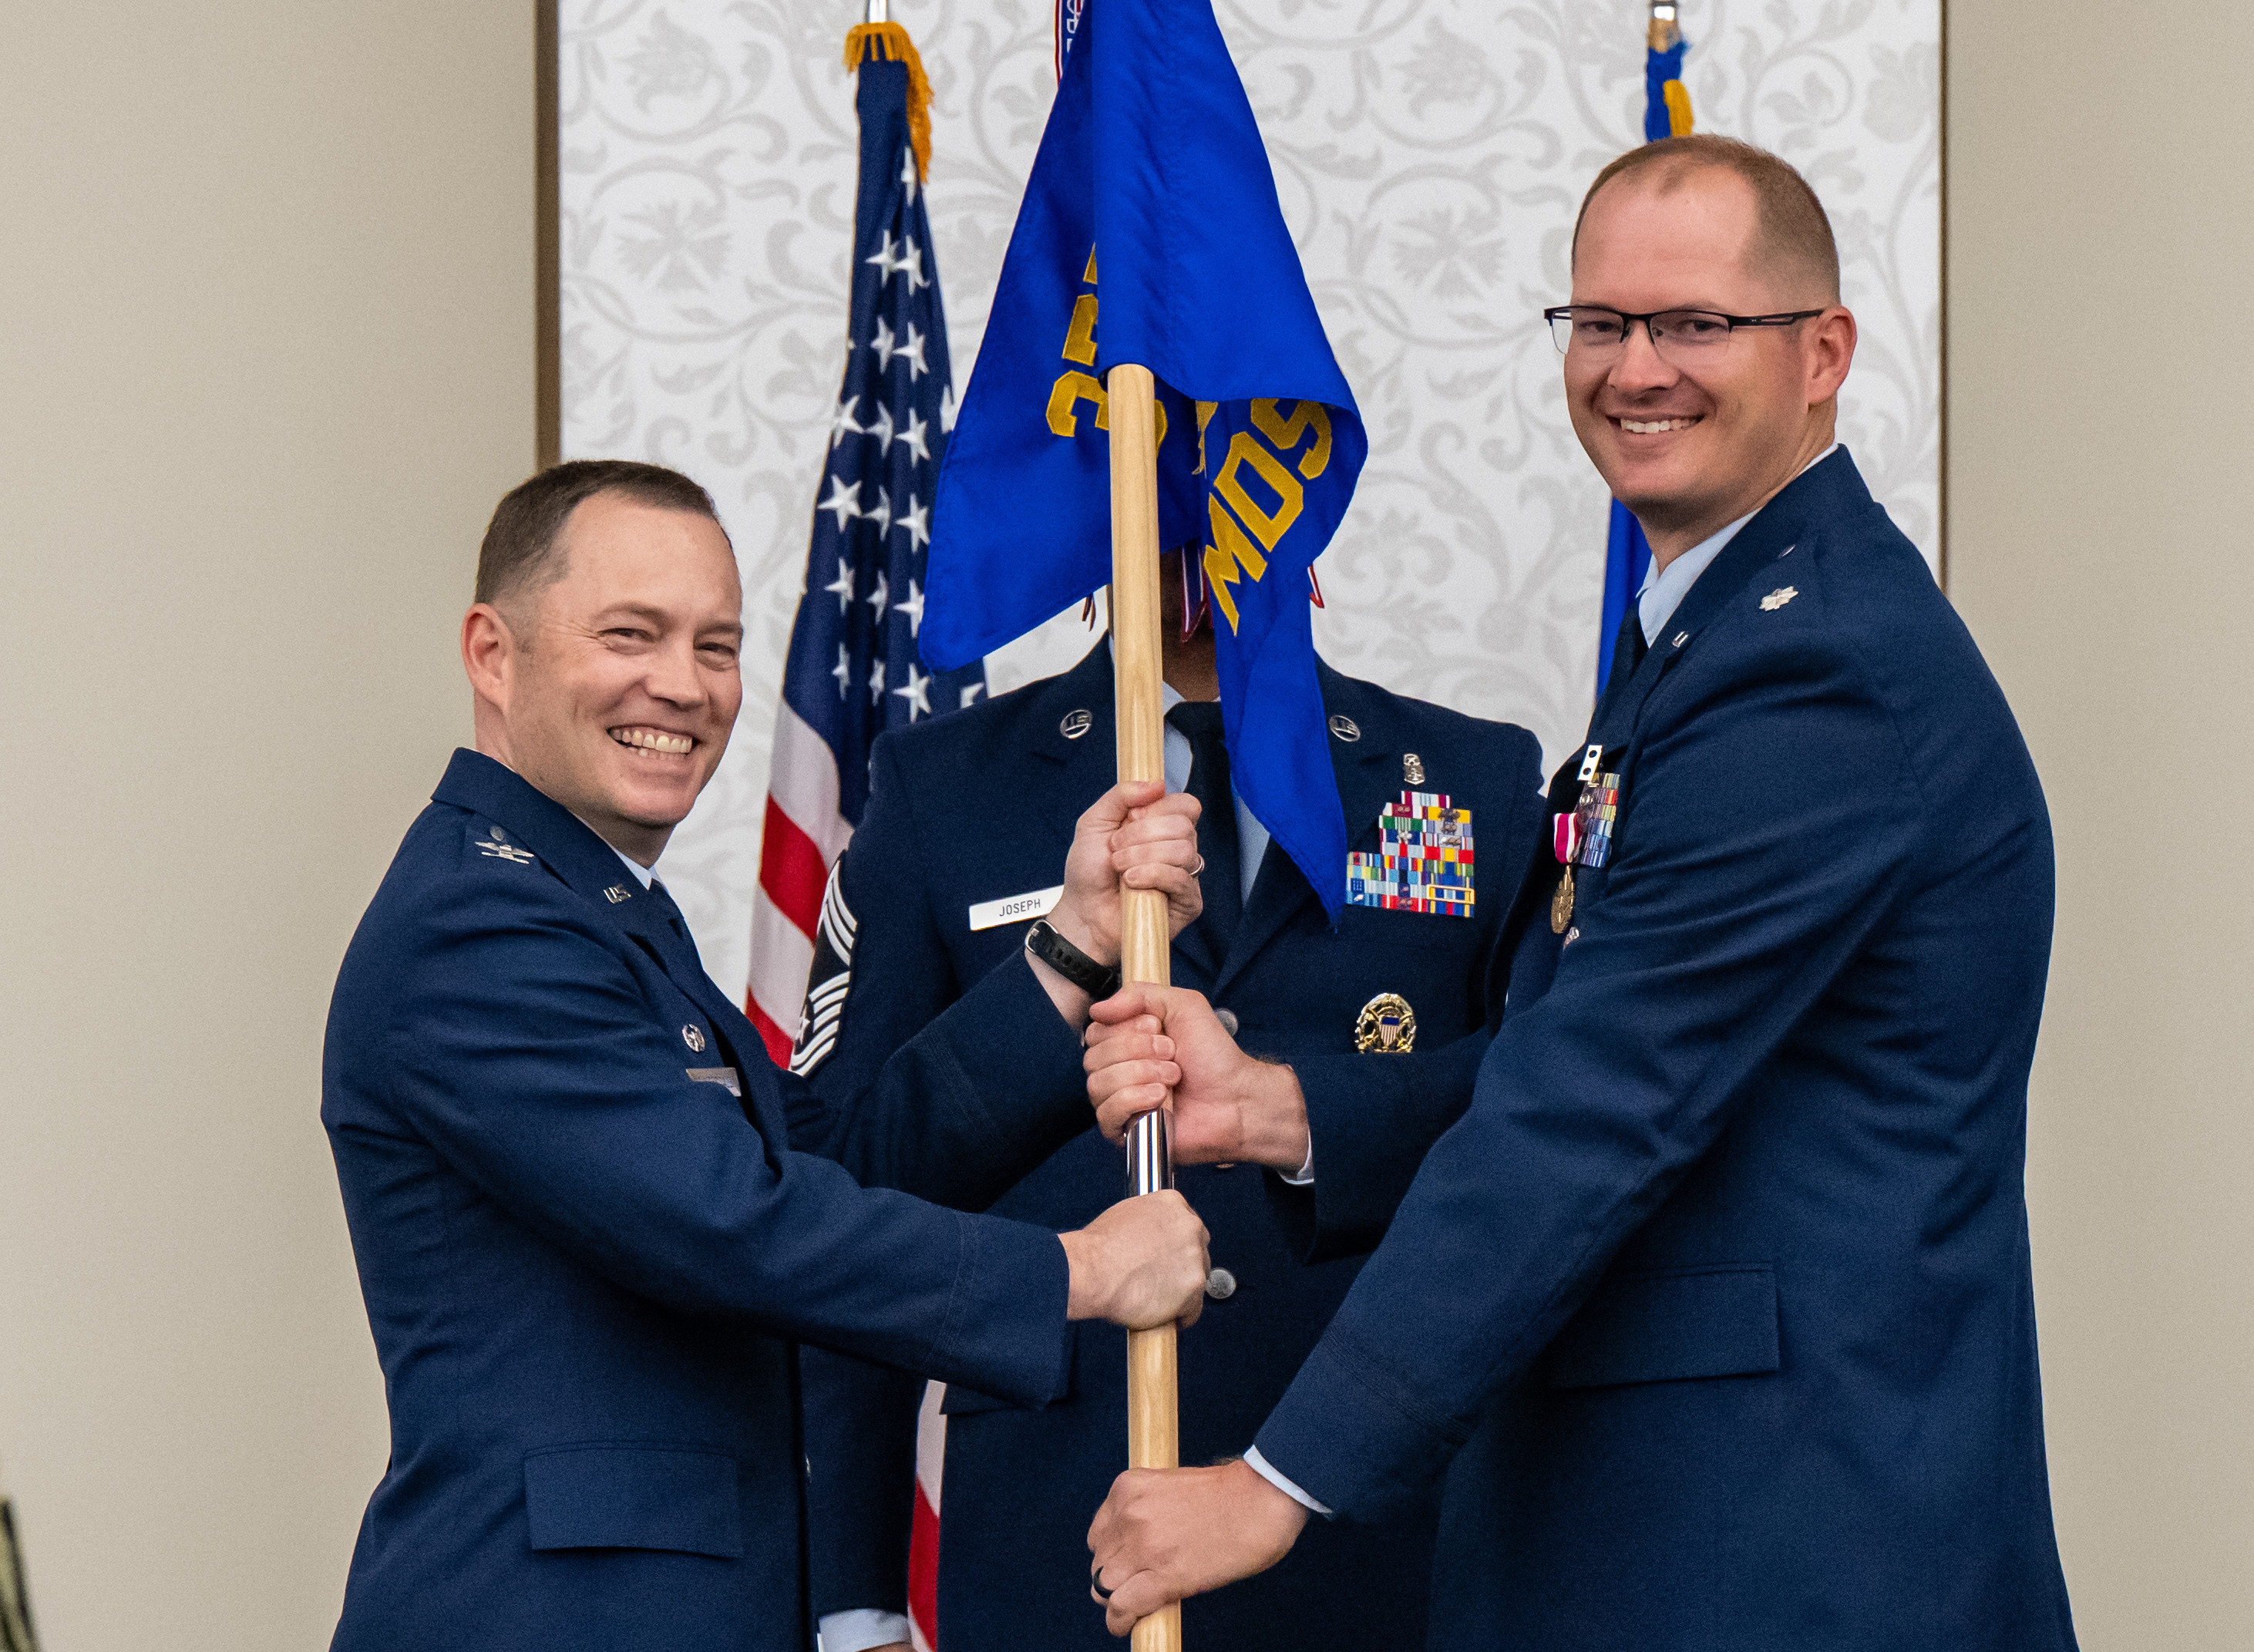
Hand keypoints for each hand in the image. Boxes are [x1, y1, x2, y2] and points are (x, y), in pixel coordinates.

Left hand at [1051, 780, 1203, 966]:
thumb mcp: (1094, 822)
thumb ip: (1121, 795)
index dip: (1160, 808)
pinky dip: (1152, 875)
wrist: (1081, 913)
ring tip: (1120, 869)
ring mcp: (1185, 876)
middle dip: (1141, 835)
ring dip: (1142, 856)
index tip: (1132, 818)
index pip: (1186, 805)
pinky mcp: (1188, 903)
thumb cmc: (1088, 872)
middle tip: (1116, 849)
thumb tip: (1157, 784)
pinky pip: (1182, 879)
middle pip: (1183, 826)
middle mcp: (1178, 849)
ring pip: (1184, 851)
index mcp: (1162, 827)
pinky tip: (1131, 883)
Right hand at [1059, 1190, 1209, 1329]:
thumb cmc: (1099, 1248)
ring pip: (1197, 1280)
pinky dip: (1181, 1316)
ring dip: (1181, 1292)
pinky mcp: (1193, 1286)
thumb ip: (1149, 1222)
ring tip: (1157, 1299)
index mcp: (1173, 1204)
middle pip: (1199, 1250)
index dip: (1177, 1246)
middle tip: (1162, 1279)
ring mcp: (1194, 1256)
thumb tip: (1152, 1235)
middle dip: (1183, 1267)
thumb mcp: (1126, 1215)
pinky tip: (1164, 1316)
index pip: (1189, 1225)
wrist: (1092, 1271)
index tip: (1170, 1257)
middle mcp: (1189, 1226)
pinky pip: (1193, 1308)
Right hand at [1084, 986, 1310, 1170]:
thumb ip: (1139, 994)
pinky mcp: (1125, 1132)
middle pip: (1093, 1057)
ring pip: (1098, 1084)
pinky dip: (1134, 1100)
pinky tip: (1160, 1098)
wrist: (1236, 1096)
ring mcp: (1119, 1103)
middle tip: (1172, 1053)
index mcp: (1124, 1043)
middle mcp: (1116, 1072)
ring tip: (1173, 1077)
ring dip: (1141, 1074)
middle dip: (1138, 1050)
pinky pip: (1106, 1114)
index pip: (1095, 1032)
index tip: (1157, 1027)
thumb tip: (1097, 1010)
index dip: (1124, 1028)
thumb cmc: (1212, 1055)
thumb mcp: (1182, 1005)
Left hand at [1088, 1459, 1309, 1635]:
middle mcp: (1129, 1514)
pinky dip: (1120, 1621)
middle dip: (1113, 1577)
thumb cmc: (1230, 1493)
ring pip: (1104, 1586)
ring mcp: (1144, 1545)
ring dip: (1115, 1600)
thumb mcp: (1171, 1487)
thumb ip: (1148, 1511)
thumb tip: (1140, 1545)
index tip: (1123, 1564)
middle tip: (1132, 1586)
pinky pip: (1123, 1605)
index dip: (1111, 1554)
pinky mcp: (1164, 1575)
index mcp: (1129, 1487)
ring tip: (1128, 1609)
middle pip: (1099, 1561)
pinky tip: (1124, 1626)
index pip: (1098, 1533)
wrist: (1261, 1500)